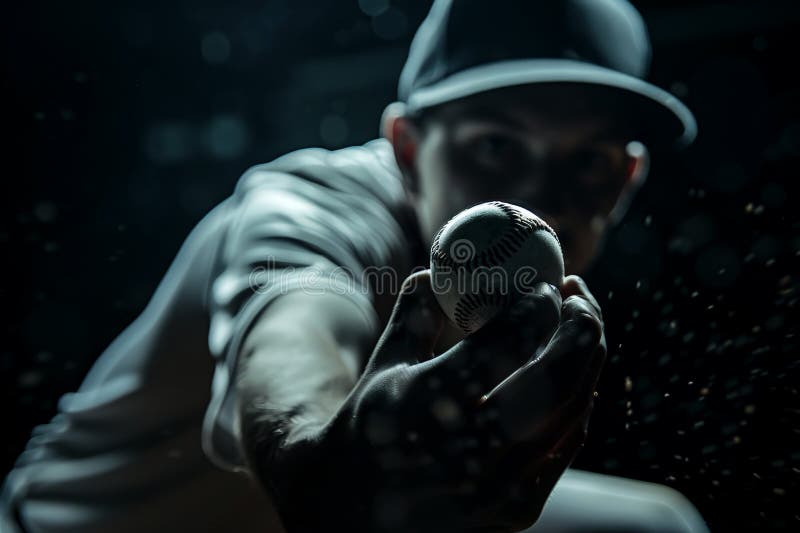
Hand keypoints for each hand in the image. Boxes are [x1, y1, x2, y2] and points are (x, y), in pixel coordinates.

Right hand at [265, 271, 605, 532]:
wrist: (355, 507)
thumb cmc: (371, 420)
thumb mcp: (383, 360)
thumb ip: (417, 308)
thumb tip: (450, 262)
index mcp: (419, 405)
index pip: (500, 347)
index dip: (535, 308)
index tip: (546, 284)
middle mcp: (461, 454)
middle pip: (551, 383)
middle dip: (580, 329)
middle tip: (579, 295)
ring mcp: (495, 490)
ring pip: (569, 414)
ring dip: (587, 361)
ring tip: (581, 324)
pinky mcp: (517, 512)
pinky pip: (565, 444)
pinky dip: (577, 400)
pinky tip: (572, 369)